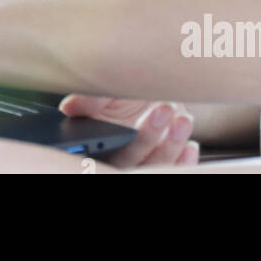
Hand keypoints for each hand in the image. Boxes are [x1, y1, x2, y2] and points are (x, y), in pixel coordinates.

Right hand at [59, 95, 198, 168]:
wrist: (151, 92)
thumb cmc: (124, 94)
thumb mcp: (105, 92)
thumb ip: (90, 99)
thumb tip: (70, 107)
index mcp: (103, 143)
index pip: (104, 151)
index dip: (110, 144)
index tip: (123, 128)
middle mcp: (124, 156)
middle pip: (133, 158)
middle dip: (148, 134)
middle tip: (162, 108)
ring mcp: (148, 160)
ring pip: (157, 164)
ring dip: (172, 144)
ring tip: (181, 119)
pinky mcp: (170, 160)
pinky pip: (178, 169)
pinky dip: (185, 161)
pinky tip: (190, 146)